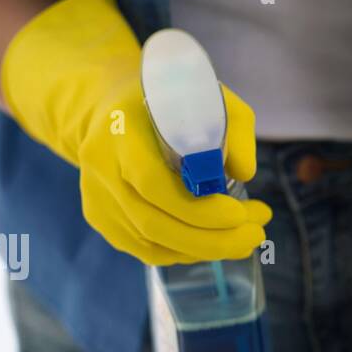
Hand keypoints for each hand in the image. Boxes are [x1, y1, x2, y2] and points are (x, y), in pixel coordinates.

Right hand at [0, 0, 268, 265]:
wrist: (112, 108)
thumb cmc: (168, 103)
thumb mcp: (208, 98)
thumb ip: (233, 128)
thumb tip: (244, 173)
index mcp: (119, 130)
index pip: (152, 183)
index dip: (197, 208)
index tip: (239, 213)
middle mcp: (100, 168)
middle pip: (153, 223)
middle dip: (211, 239)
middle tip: (254, 235)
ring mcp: (97, 197)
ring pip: (152, 244)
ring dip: (205, 249)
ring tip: (244, 240)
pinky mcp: (101, 218)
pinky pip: (147, 250)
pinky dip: (185, 253)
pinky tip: (213, 242)